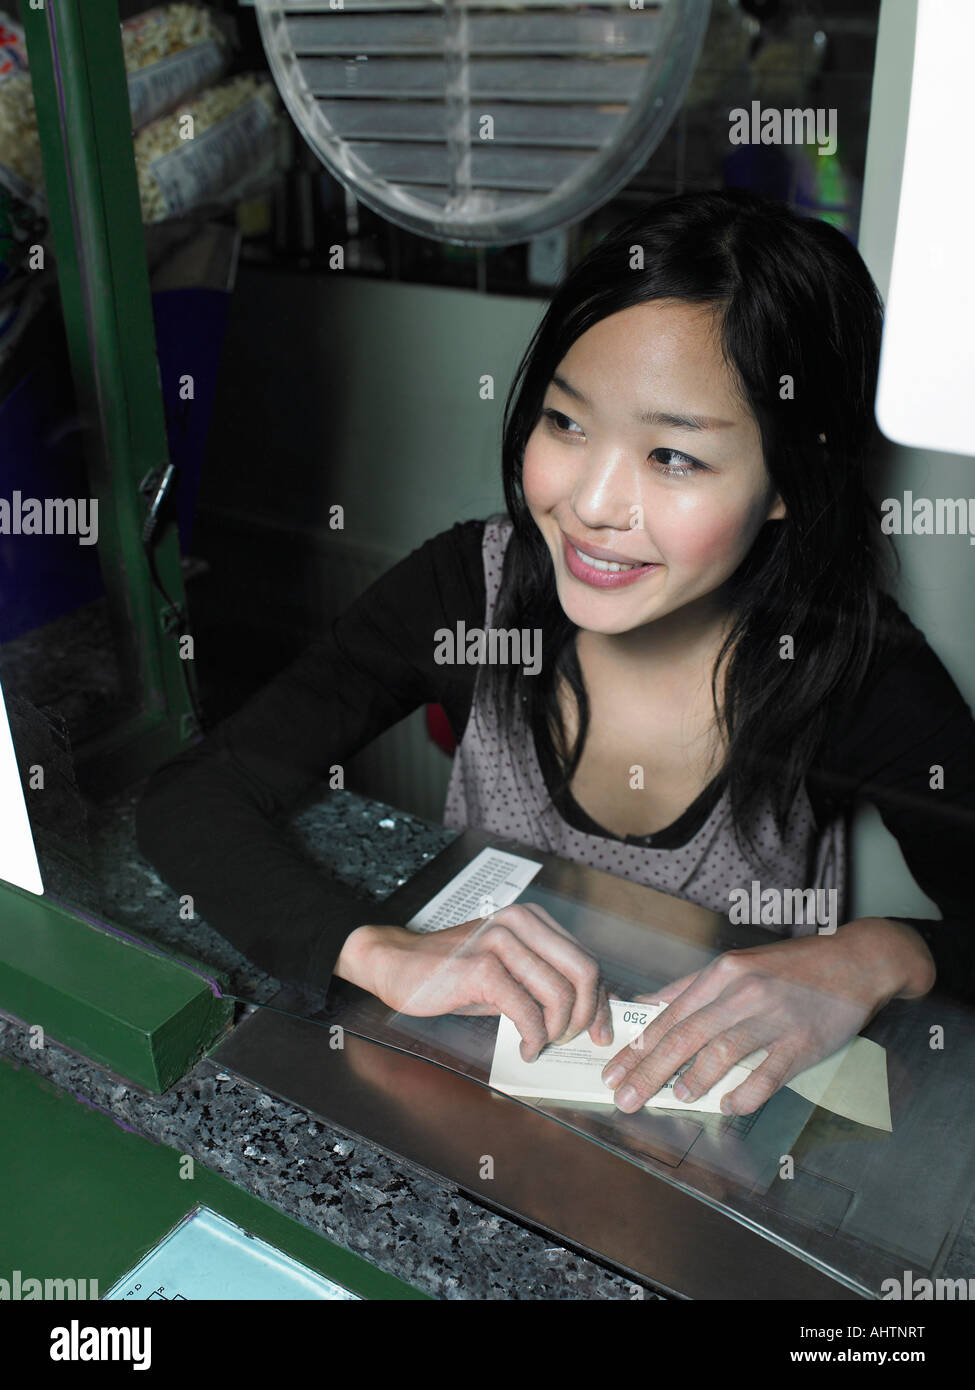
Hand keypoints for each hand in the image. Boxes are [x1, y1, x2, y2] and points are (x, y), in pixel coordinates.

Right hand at [337, 901, 612, 1061]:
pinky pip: (527, 1011)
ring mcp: (500, 942)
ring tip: (539, 1043)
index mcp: (533, 919)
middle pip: (585, 973)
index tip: (601, 1032)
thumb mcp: (508, 972)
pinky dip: (533, 1037)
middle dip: (585, 1016)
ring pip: (559, 994)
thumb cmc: (454, 973)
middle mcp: (520, 922)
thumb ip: (544, 982)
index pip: (587, 961)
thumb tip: (591, 1009)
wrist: (397, 963)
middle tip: (566, 1040)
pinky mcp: (481, 968)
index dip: (601, 1002)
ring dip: (556, 1031)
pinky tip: (524, 1047)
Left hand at [601, 919, 922, 1116]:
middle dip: (649, 1070)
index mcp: (722, 972)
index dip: (638, 1047)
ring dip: (693, 1080)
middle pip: (686, 1037)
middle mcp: (743, 992)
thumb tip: (645, 1004)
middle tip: (624, 1098)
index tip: (613, 1071)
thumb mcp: (737, 966)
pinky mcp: (803, 1042)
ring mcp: (774, 1017)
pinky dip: (744, 1094)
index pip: (670, 1015)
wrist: (854, 961)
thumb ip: (690, 988)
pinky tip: (726, 1105)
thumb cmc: (791, 967)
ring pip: (722, 1053)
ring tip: (673, 1097)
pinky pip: (768, 1074)